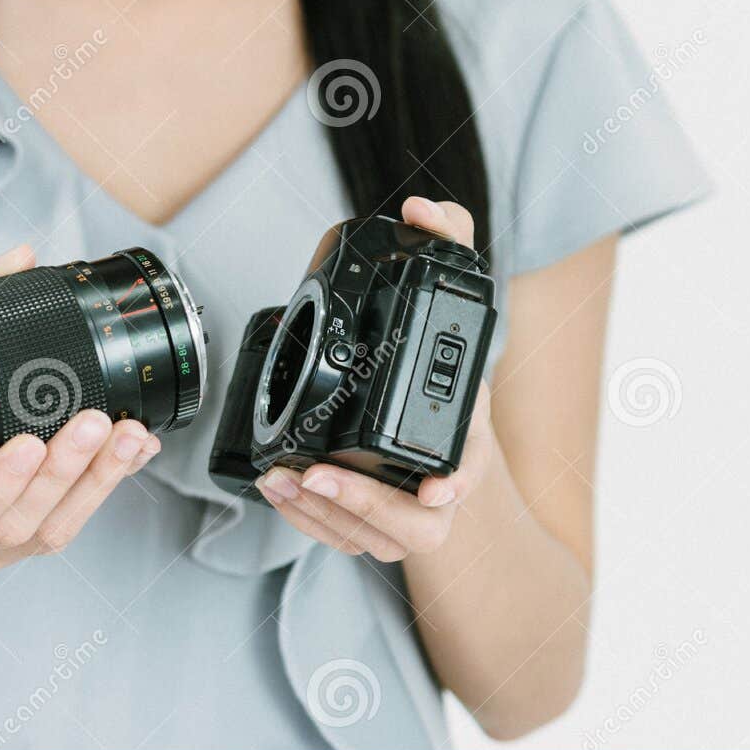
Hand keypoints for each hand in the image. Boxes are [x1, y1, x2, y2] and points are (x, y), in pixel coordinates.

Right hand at [0, 245, 160, 568]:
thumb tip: (19, 257)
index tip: (25, 444)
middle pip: (17, 523)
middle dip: (62, 473)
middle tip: (92, 422)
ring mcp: (3, 542)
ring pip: (54, 529)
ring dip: (96, 480)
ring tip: (126, 433)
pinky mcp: (40, 535)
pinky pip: (80, 519)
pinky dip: (113, 483)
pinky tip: (136, 449)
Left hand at [256, 196, 499, 561]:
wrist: (443, 432)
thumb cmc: (444, 374)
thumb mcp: (455, 303)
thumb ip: (448, 240)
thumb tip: (421, 209)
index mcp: (467, 440)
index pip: (470, 470)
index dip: (453, 484)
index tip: (434, 491)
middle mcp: (440, 489)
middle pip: (414, 525)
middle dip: (365, 504)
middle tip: (317, 474)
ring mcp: (407, 518)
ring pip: (372, 540)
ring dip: (324, 514)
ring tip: (283, 479)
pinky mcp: (369, 528)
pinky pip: (343, 540)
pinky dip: (310, 521)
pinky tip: (279, 489)